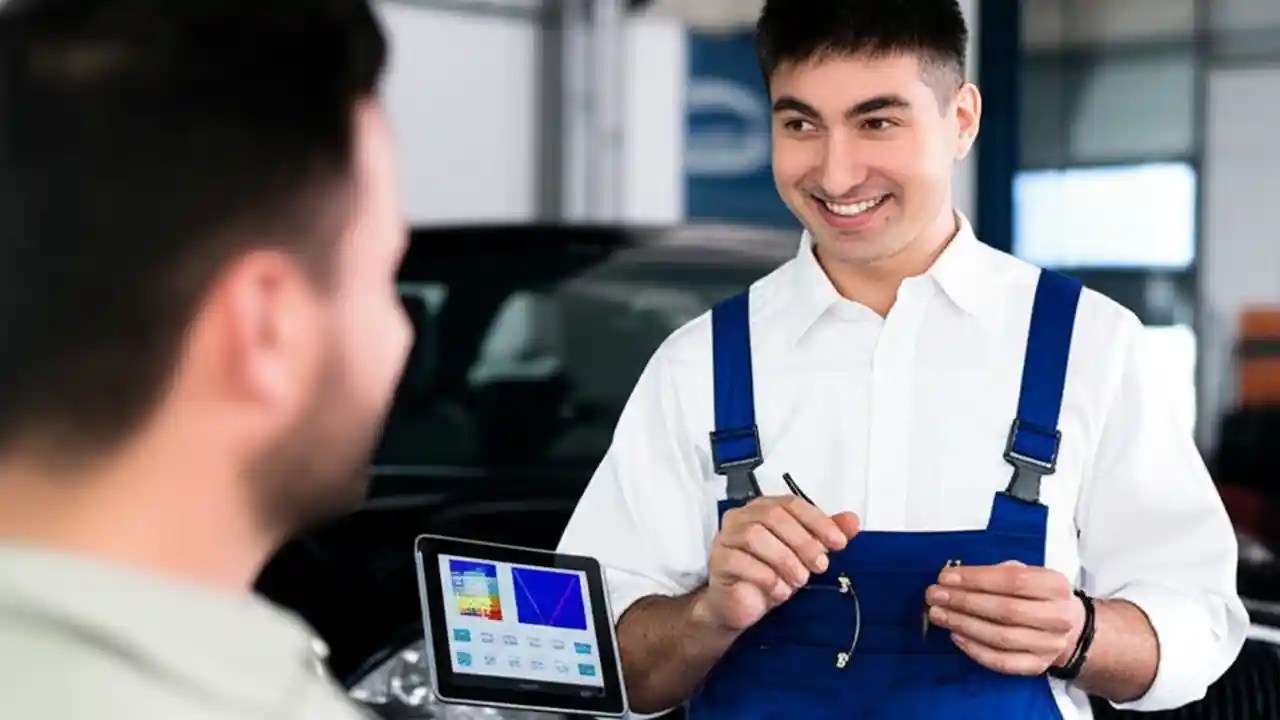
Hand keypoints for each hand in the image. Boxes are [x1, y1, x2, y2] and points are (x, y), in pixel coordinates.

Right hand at [694, 495, 859, 632]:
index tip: (839, 542)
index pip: (792, 503)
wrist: (739, 607)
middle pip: (773, 516)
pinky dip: (766, 577)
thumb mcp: (802, 556)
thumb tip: (852, 521)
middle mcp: (741, 517)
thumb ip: (825, 537)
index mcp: (763, 508)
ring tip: (798, 580)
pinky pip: (741, 561)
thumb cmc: (768, 576)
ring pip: (755, 536)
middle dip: (803, 542)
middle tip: (820, 565)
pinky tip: (780, 591)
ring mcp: (726, 538)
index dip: (818, 521)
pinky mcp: (718, 561)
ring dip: (785, 560)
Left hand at [925, 560, 1084, 675]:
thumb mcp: (1026, 574)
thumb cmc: (1036, 595)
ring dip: (964, 624)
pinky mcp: (1038, 666)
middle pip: (1006, 610)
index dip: (976, 579)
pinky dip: (976, 650)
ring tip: (938, 614)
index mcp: (1056, 586)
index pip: (1014, 580)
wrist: (1068, 627)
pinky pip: (1002, 662)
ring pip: (1001, 638)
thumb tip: (955, 579)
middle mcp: (1058, 617)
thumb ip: (996, 573)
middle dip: (964, 602)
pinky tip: (956, 635)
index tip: (945, 577)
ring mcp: (1050, 645)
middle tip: (934, 596)